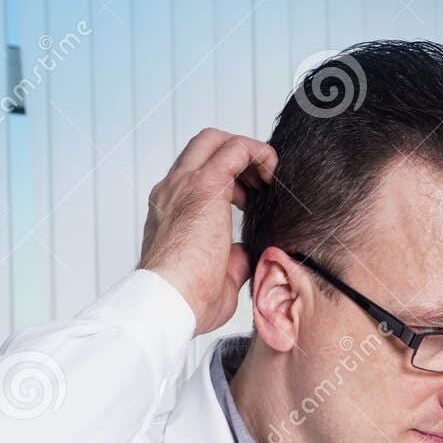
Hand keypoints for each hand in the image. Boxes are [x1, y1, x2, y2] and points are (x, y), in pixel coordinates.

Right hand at [139, 128, 278, 335]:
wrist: (169, 302)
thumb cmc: (187, 300)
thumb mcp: (217, 277)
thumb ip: (231, 259)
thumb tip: (244, 255)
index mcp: (170, 211)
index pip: (194, 175)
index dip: (227, 180)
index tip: (249, 199)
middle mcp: (172, 192)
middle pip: (203, 147)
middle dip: (235, 154)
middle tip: (260, 181)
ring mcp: (184, 185)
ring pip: (215, 140)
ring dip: (246, 152)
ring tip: (268, 178)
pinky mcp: (205, 186)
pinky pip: (236, 149)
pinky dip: (257, 153)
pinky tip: (272, 172)